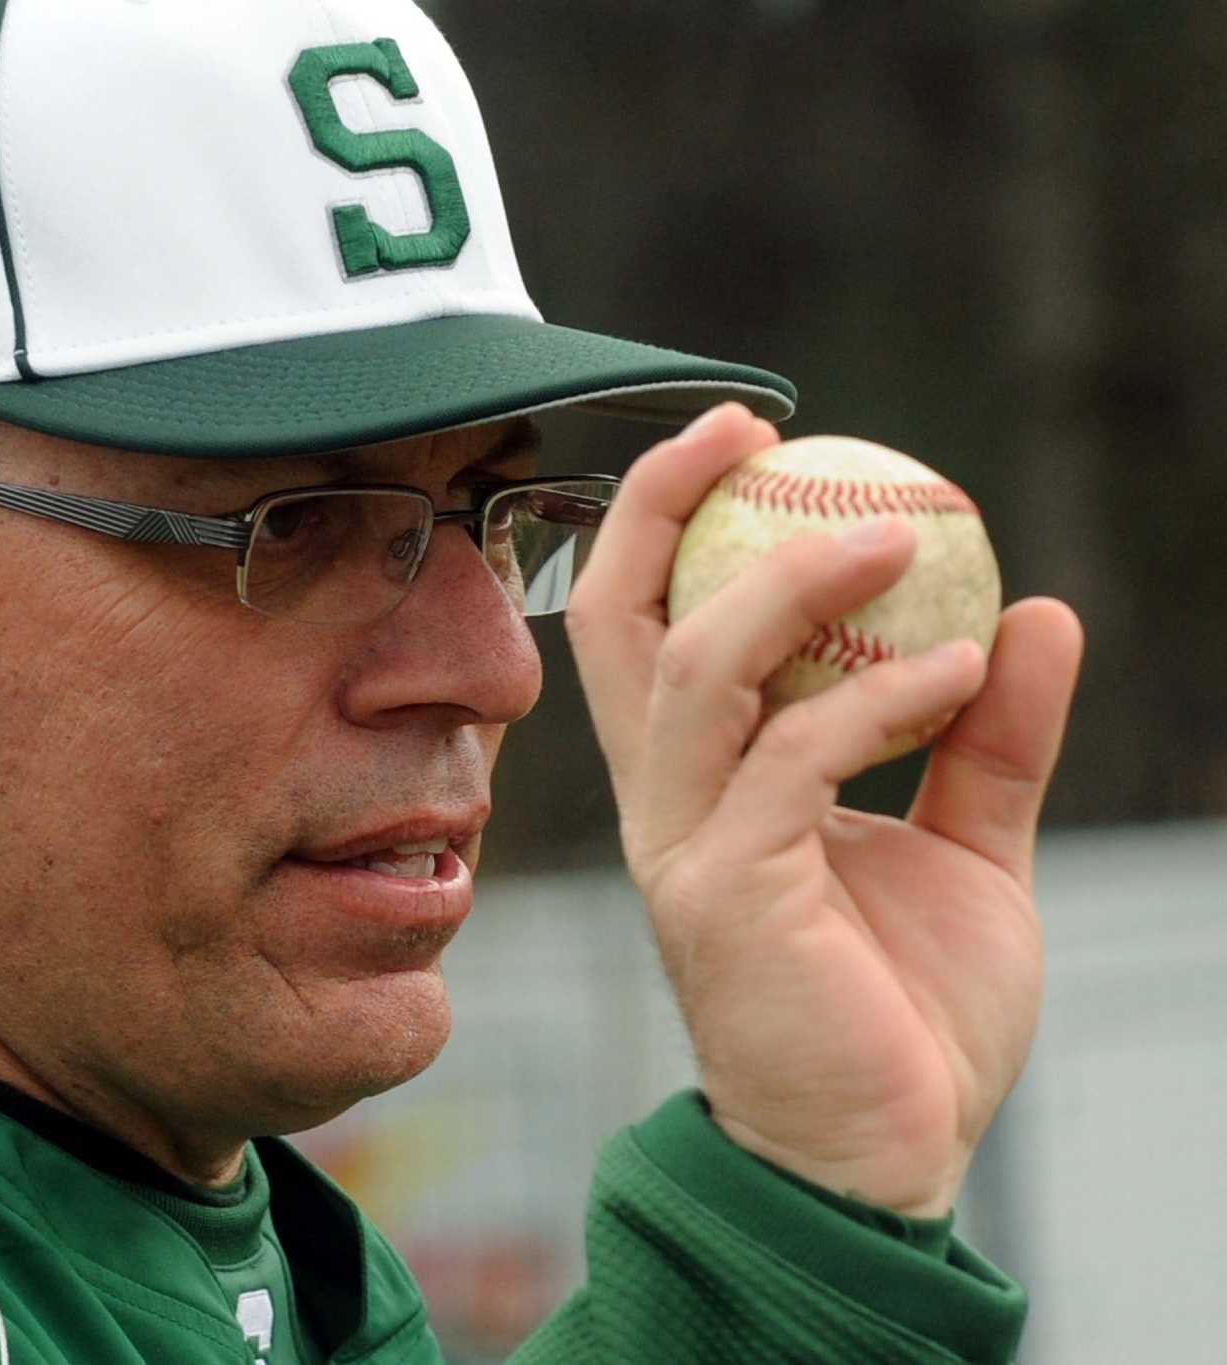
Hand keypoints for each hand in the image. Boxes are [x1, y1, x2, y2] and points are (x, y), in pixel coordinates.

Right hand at [565, 403, 1084, 1215]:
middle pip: (617, 620)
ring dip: (792, 583)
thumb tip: (1029, 612)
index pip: (644, 620)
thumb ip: (984, 736)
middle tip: (756, 428)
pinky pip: (794, 759)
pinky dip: (881, 697)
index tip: (753, 434)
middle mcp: (665, 800)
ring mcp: (684, 846)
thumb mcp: (966, 844)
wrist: (880, 1154)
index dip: (668, 516)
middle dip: (661, 506)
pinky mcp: (724, 895)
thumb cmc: (902, 1007)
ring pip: (694, 670)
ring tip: (899, 531)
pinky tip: (961, 669)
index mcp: (696, 779)